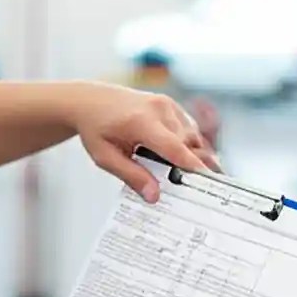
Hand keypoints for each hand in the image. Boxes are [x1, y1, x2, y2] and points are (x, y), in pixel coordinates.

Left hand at [65, 83, 221, 201]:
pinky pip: (188, 127)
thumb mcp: (105, 157)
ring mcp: (166, 103)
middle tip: (195, 189)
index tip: (208, 183)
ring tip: (191, 176)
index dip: (193, 166)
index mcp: (140, 121)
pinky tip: (180, 158)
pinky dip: (188, 143)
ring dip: (193, 154)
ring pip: (192, 135)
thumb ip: (131, 176)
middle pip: (188, 143)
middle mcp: (158, 109)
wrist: (89, 101)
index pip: (174, 148)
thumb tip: (154, 195)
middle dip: (194, 166)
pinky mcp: (169, 104)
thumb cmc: (95, 128)